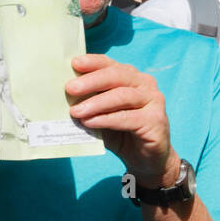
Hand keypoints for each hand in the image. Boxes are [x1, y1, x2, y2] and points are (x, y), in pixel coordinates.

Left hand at [67, 54, 174, 185]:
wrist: (144, 158)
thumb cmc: (119, 132)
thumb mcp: (100, 114)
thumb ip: (88, 102)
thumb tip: (63, 96)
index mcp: (130, 77)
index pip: (110, 64)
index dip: (93, 62)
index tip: (74, 63)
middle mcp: (145, 84)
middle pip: (117, 76)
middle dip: (91, 81)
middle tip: (70, 89)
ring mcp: (154, 101)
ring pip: (122, 96)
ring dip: (96, 103)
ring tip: (76, 111)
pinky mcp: (156, 120)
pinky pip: (128, 118)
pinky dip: (106, 119)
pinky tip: (90, 122)